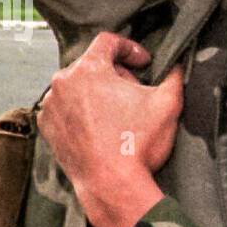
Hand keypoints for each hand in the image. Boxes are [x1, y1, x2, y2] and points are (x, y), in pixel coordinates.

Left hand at [37, 32, 183, 226]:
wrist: (112, 185)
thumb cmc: (137, 144)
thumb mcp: (168, 102)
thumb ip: (174, 75)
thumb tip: (178, 66)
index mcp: (87, 69)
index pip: (107, 41)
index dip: (130, 48)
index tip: (144, 63)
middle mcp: (62, 83)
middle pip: (92, 65)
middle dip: (116, 74)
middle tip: (135, 91)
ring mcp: (51, 107)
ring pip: (77, 88)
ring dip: (98, 93)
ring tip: (118, 112)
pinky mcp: (48, 129)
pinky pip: (66, 110)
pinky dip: (81, 112)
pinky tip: (100, 127)